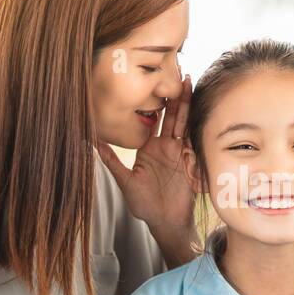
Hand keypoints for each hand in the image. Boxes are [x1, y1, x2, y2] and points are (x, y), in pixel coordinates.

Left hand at [96, 75, 195, 240]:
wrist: (166, 222)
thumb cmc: (144, 205)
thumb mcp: (124, 181)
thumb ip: (112, 160)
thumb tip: (92, 142)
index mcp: (148, 148)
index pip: (150, 119)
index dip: (152, 102)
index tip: (151, 81)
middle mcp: (165, 146)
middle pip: (170, 115)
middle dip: (173, 95)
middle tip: (176, 72)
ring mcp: (180, 152)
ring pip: (183, 122)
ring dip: (186, 103)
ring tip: (189, 83)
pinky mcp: (191, 160)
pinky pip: (193, 139)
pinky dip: (197, 123)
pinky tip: (201, 107)